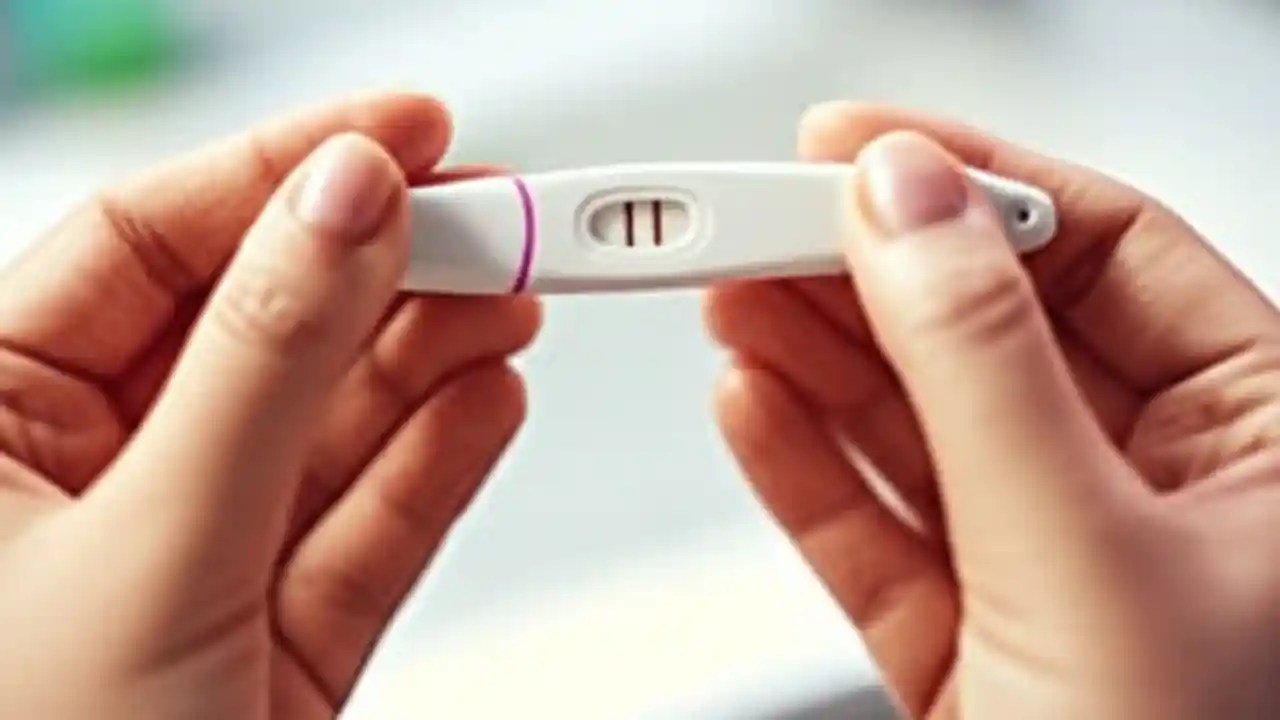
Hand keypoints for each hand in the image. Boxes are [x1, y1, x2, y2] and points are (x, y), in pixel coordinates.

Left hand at [0, 94, 538, 717]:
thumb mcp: (149, 546)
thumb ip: (263, 364)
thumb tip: (348, 201)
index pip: (145, 243)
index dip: (283, 172)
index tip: (405, 132)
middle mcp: (85, 482)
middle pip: (260, 327)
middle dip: (383, 270)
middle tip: (492, 218)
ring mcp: (196, 559)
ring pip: (330, 426)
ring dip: (431, 358)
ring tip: (514, 298)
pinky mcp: (278, 639)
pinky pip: (369, 526)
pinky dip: (439, 463)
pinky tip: (491, 398)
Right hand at [707, 103, 1279, 717]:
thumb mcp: (1085, 556)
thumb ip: (981, 369)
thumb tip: (903, 208)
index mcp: (1266, 443)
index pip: (1108, 252)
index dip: (972, 183)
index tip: (854, 147)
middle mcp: (1162, 496)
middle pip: (989, 330)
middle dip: (863, 273)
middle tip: (755, 221)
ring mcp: (1053, 567)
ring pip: (917, 425)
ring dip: (814, 356)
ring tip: (726, 295)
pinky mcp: (969, 643)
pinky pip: (875, 528)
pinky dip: (802, 468)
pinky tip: (748, 406)